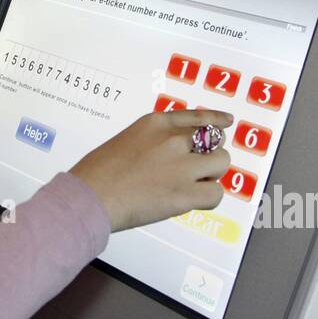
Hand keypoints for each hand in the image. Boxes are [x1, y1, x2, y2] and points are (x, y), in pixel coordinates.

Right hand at [70, 109, 233, 232]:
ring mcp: (182, 165)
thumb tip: (172, 155)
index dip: (216, 119)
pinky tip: (190, 201)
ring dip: (210, 175)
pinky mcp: (186, 193)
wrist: (90, 196)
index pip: (197, 116)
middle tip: (196, 169)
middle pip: (214, 140)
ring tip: (191, 186)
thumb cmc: (98, 172)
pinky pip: (215, 193)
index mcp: (156, 123)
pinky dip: (206, 199)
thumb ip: (153, 141)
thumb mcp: (126, 140)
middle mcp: (174, 139)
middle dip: (209, 154)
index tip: (227, 122)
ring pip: (221, 164)